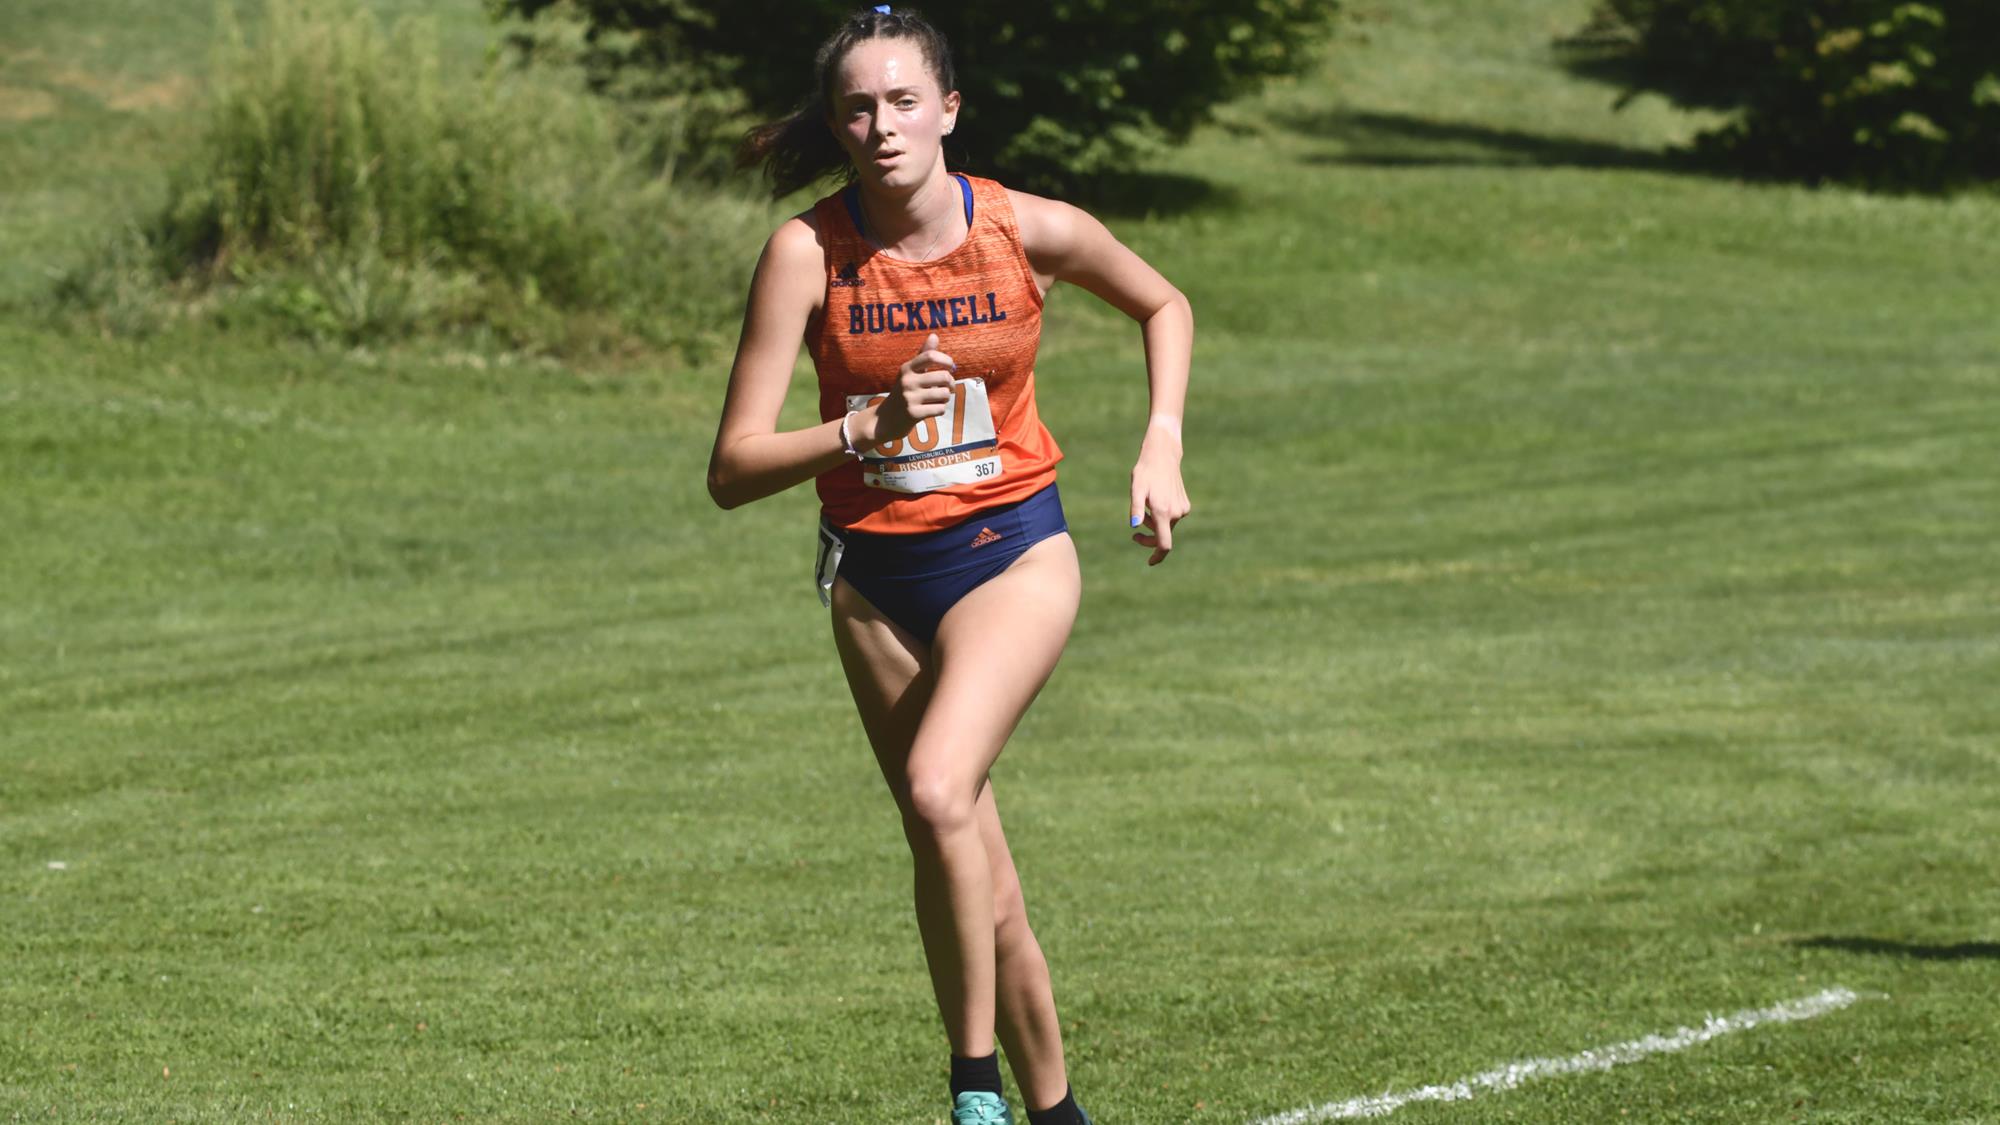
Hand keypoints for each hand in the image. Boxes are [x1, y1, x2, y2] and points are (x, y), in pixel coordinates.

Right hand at [865, 332, 954, 445]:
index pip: (931, 356)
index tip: (951, 367)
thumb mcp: (910, 372)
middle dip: (951, 383)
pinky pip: (940, 409)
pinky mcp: (913, 414)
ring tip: (939, 399)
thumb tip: (935, 335)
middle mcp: (907, 381)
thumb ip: (924, 355)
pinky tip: (932, 409)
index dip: (946, 360)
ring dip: (946, 398)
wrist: (884, 419)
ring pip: (944, 394)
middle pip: (943, 376)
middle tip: (949, 388)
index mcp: (907, 368)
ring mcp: (909, 398)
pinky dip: (940, 409)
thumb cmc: (903, 392)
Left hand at [1129, 422, 1189, 565]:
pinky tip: (1156, 499)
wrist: (1163, 456)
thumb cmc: (1145, 472)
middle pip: (1162, 536)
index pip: (1164, 543)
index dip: (1157, 556)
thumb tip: (1133, 526)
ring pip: (1166, 526)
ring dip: (1154, 523)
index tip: (1150, 562)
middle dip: (1149, 536)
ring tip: (1145, 504)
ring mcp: (1182, 510)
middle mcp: (1176, 513)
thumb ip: (1135, 509)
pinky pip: (1171, 518)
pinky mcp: (1185, 505)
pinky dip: (1162, 516)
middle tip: (1134, 535)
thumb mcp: (1136, 490)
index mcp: (1163, 512)